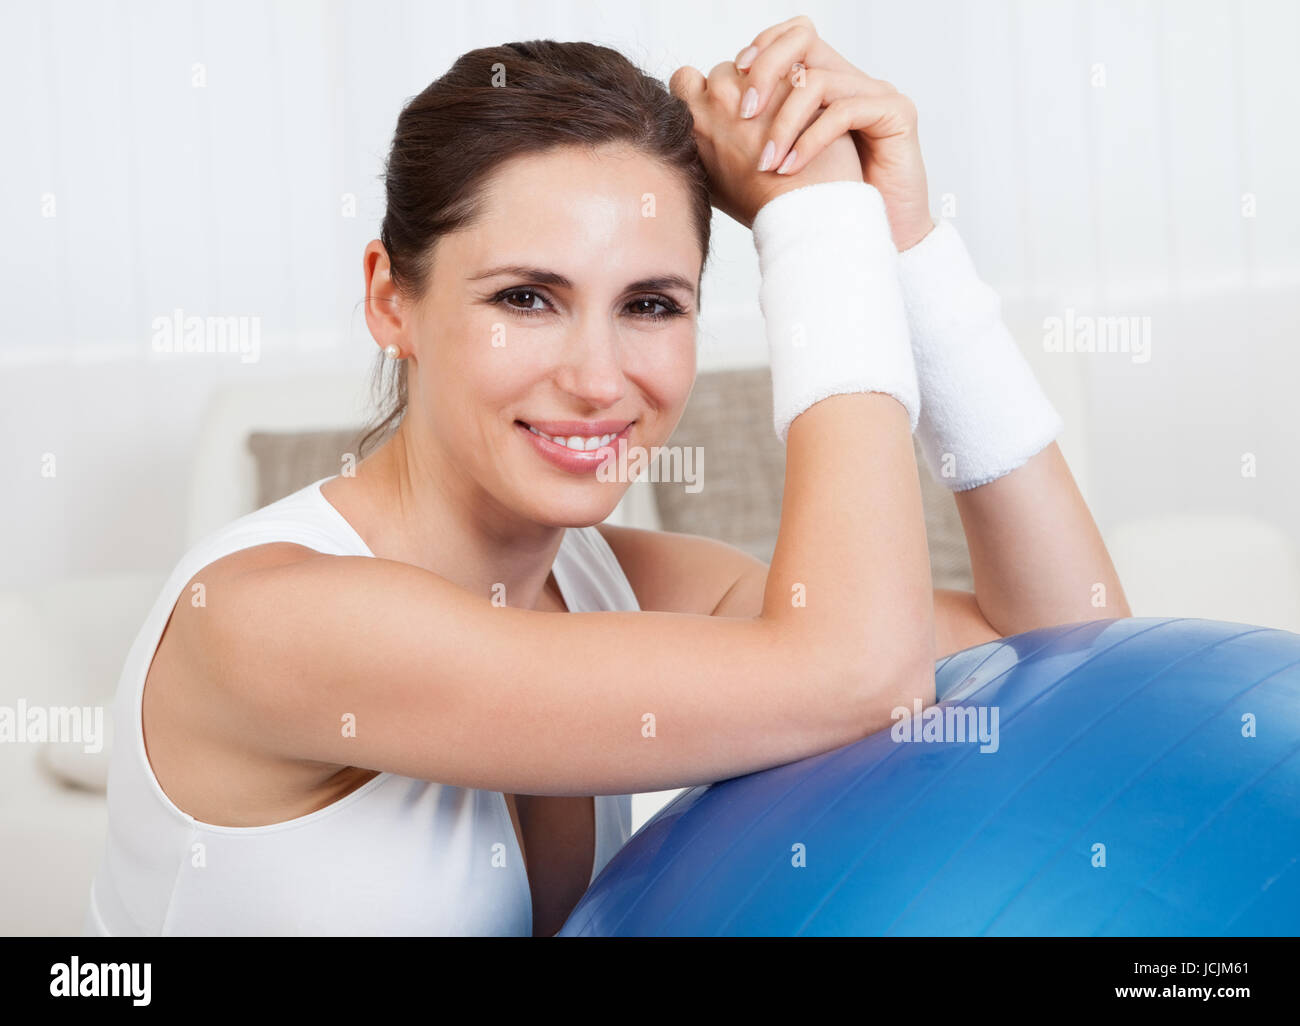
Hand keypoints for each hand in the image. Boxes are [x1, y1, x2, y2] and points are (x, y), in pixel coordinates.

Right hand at [670, 59, 863, 229]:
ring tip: (783, 117)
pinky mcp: (788, 84)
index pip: (684, 79)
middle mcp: (716, 101)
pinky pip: (788, 70)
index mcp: (691, 123)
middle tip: (758, 120)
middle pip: (722, 72)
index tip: (722, 109)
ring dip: (769, 83)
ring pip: (758, 66)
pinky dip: (795, 87)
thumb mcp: (712, 185)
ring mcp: (753, 90)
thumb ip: (699, 151)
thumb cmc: (759, 206)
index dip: (703, 89)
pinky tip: (804, 114)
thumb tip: (692, 141)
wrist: (799, 210)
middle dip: (739, 89)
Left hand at [730, 15, 934, 250]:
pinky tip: (789, 169)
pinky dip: (810, 141)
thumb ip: (735, 139)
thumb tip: (687, 118)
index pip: (786, 39)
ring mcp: (875, 92)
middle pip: (801, 43)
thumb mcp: (766, 167)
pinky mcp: (896, 112)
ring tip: (765, 161)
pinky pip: (844, 112)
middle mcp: (848, 80)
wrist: (860, 240)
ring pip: (817, 81)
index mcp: (819, 87)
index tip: (728, 79)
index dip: (758, 50)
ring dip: (783, 123)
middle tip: (741, 116)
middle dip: (764, 76)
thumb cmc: (815, 206)